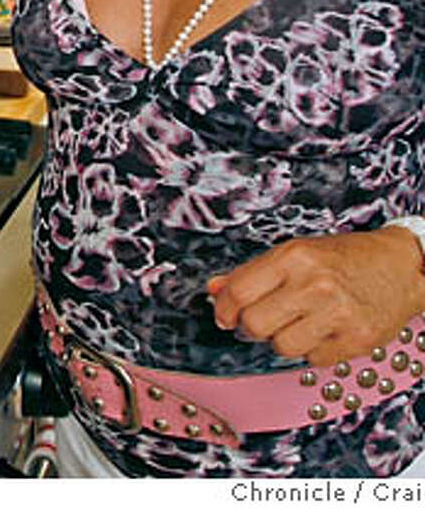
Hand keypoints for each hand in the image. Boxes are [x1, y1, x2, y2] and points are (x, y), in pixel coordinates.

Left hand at [208, 228, 424, 366]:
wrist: (398, 266)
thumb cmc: (343, 257)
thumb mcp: (294, 253)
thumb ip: (251, 273)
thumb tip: (212, 289)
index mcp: (294, 256)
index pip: (238, 291)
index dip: (223, 308)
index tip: (223, 314)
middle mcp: (315, 283)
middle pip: (254, 324)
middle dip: (249, 327)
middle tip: (257, 322)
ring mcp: (338, 313)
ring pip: (280, 347)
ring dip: (280, 340)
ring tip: (294, 323)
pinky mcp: (357, 339)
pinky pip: (312, 359)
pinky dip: (310, 350)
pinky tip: (320, 330)